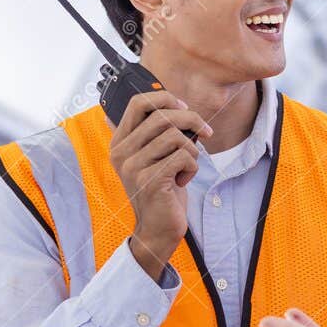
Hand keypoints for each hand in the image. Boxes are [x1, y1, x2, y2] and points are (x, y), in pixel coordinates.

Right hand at [107, 90, 210, 278]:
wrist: (158, 228)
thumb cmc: (162, 190)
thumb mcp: (155, 157)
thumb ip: (157, 133)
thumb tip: (177, 105)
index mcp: (120, 143)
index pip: (138, 103)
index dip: (165, 98)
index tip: (184, 108)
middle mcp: (122, 153)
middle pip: (162, 116)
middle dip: (192, 120)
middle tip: (206, 133)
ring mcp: (133, 167)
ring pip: (176, 136)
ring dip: (192, 150)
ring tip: (187, 166)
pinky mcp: (150, 180)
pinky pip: (183, 156)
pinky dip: (192, 167)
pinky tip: (183, 181)